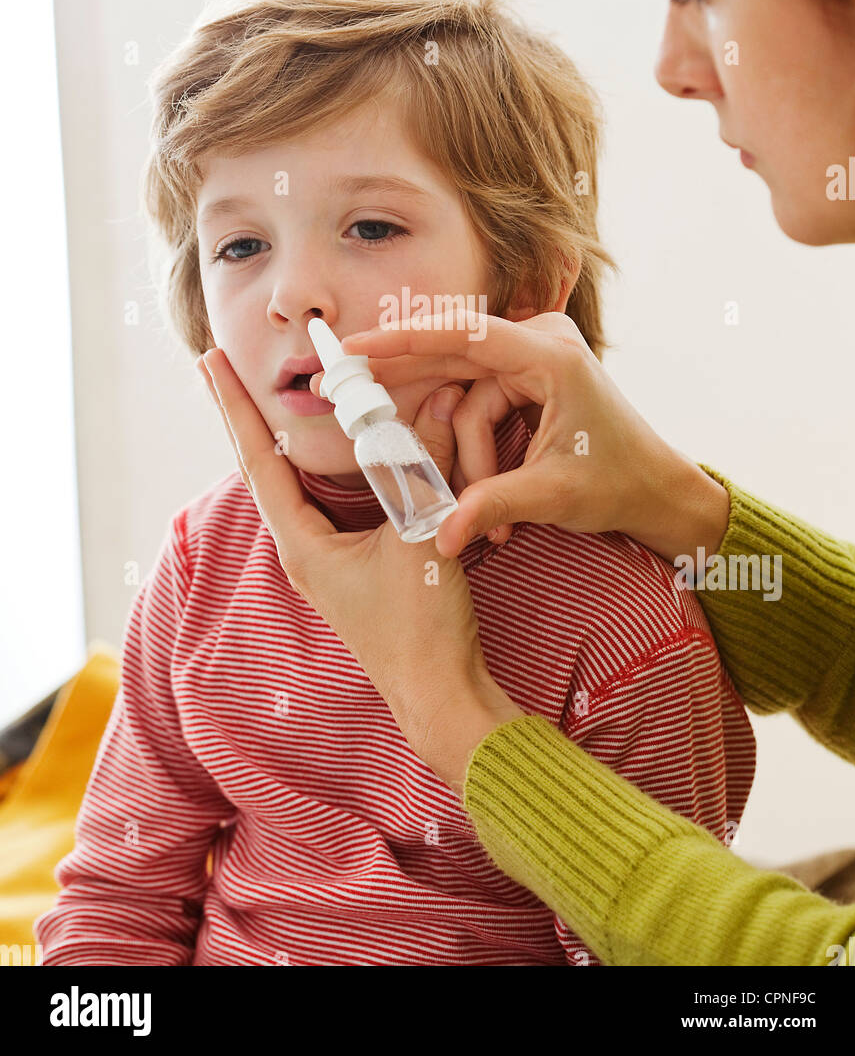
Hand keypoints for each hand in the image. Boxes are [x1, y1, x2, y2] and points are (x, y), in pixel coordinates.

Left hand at [196, 350, 525, 790]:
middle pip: (260, 468)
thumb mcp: (419, 533)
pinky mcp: (347, 569)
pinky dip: (308, 467)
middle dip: (241, 416)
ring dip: (271, 440)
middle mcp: (301, 551)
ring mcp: (322, 562)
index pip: (259, 458)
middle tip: (218, 367)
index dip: (237, 406)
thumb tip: (429, 402)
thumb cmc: (423, 625)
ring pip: (288, 486)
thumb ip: (418, 466)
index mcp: (302, 543)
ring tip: (253, 400)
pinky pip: (317, 503)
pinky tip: (313, 456)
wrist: (440, 694)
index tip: (212, 362)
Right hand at [321, 307, 729, 565]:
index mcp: (552, 357)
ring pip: (463, 389)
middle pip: (454, 352)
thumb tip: (439, 536)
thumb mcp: (553, 496)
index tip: (359, 345)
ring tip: (455, 495)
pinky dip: (468, 441)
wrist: (656, 489)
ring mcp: (535, 356)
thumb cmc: (618, 484)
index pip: (465, 332)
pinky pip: (478, 397)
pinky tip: (465, 481)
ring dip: (457, 447)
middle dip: (404, 380)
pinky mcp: (529, 376)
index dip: (406, 338)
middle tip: (345, 388)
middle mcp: (542, 343)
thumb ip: (492, 506)